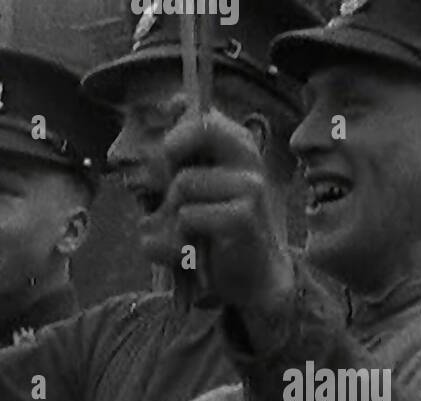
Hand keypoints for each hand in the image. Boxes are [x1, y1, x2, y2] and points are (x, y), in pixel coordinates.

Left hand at [161, 110, 294, 315]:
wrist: (254, 279)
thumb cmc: (219, 234)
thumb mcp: (200, 190)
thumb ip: (185, 153)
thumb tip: (174, 101)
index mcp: (238, 148)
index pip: (202, 118)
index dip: (175, 138)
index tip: (170, 162)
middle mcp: (247, 162)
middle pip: (186, 139)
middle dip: (166, 173)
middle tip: (173, 204)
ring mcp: (248, 188)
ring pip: (179, 188)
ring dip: (169, 220)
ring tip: (188, 237)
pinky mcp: (241, 218)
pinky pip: (185, 221)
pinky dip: (174, 245)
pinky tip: (192, 256)